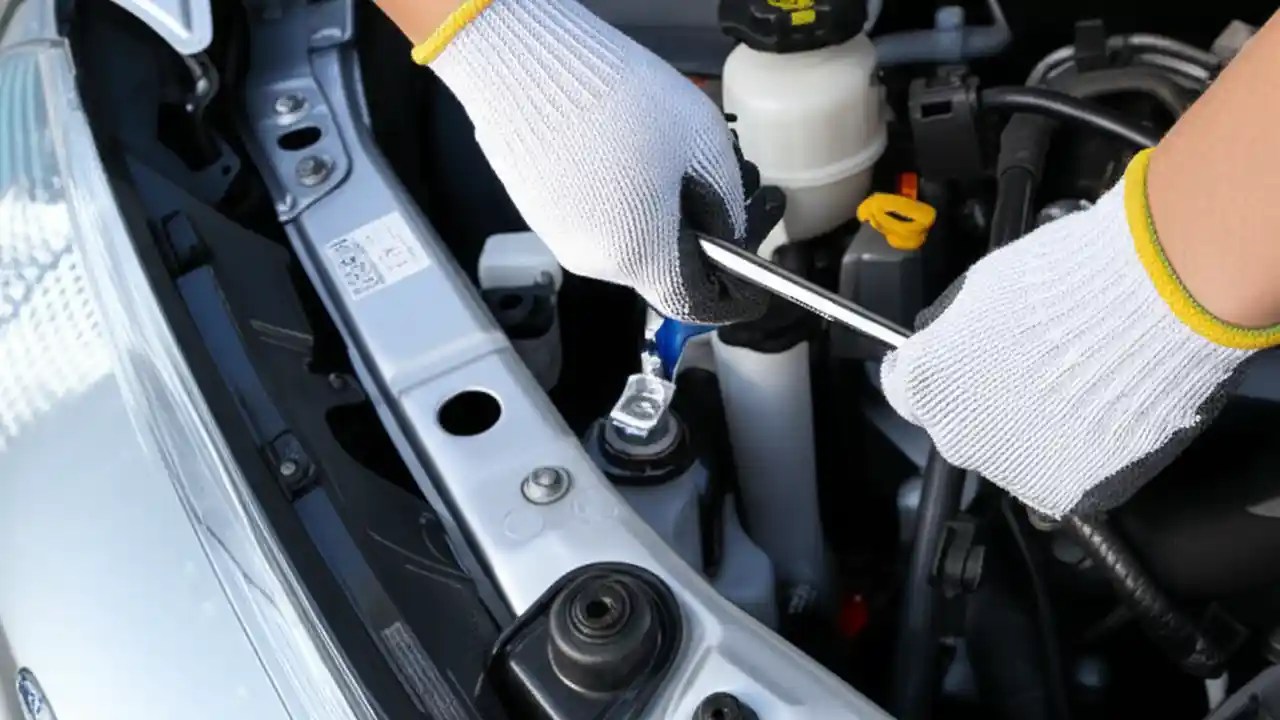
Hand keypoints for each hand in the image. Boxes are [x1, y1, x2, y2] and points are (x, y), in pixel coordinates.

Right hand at [422, 0, 766, 322]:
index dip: (729, 289)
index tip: (748, 266)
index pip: (696, 303)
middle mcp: (596, 263)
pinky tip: (630, 150)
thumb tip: (726, 232)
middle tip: (722, 183)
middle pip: (663, 267)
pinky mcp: (539, 211)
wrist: (527, 64)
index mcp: (641, 256)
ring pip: (631, 242)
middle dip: (697, 232)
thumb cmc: (621, 99)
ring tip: (675, 155)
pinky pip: (597, 219)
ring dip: (662, 212)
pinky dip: (625, 198)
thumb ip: (727, 204)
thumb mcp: (705, 145)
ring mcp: (560, 238)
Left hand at [882, 150, 1265, 518]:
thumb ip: (956, 329)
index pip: (905, 388)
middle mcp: (958, 437)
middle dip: (983, 401)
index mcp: (926, 384)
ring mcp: (1013, 470)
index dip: (934, 369)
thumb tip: (953, 339)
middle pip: (959, 425)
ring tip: (1076, 389)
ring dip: (1030, 430)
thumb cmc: (1068, 278)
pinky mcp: (1070, 493)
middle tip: (1031, 370)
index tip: (953, 360)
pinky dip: (1077, 454)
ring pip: (1011, 454)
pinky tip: (1100, 416)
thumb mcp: (982, 287)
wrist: (1156, 305)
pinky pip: (1062, 475)